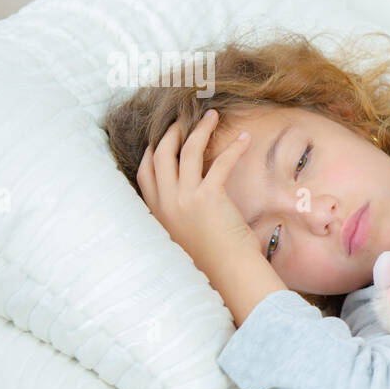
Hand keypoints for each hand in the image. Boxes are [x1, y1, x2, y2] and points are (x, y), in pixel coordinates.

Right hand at [136, 109, 259, 278]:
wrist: (229, 272)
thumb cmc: (214, 256)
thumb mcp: (184, 233)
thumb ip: (178, 212)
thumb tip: (187, 192)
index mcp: (156, 212)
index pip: (144, 172)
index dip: (152, 150)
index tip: (163, 136)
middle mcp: (166, 203)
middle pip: (161, 155)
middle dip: (172, 131)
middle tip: (185, 117)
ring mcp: (184, 199)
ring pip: (187, 152)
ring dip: (200, 130)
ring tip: (213, 115)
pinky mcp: (208, 198)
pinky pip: (219, 163)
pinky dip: (233, 148)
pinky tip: (245, 139)